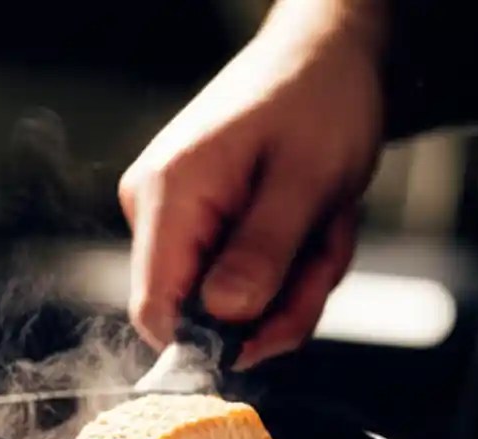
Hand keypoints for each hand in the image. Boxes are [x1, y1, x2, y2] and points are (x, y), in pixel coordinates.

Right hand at [119, 0, 387, 368]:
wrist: (324, 56)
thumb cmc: (318, 101)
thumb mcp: (307, 182)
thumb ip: (263, 253)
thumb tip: (223, 320)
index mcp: (168, 195)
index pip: (155, 312)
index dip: (209, 344)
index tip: (274, 332)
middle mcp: (154, 209)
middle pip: (200, 313)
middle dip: (276, 303)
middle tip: (323, 257)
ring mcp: (172, 216)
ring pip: (227, 300)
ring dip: (291, 282)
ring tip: (322, 228)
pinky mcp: (194, 221)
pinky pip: (236, 276)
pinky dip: (285, 266)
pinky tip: (307, 226)